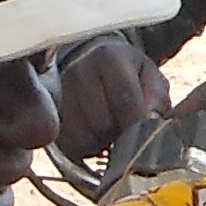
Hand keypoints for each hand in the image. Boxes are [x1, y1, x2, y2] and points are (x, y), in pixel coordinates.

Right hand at [53, 31, 170, 165]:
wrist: (93, 66)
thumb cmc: (129, 75)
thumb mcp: (151, 78)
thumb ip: (156, 99)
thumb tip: (150, 122)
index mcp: (107, 56)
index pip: (124, 100)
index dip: (138, 123)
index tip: (146, 134)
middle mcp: (77, 71)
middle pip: (103, 124)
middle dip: (120, 133)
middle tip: (126, 126)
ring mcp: (57, 94)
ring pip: (86, 139)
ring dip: (103, 143)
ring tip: (110, 129)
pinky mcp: (49, 116)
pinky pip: (71, 147)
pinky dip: (87, 149)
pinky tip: (95, 135)